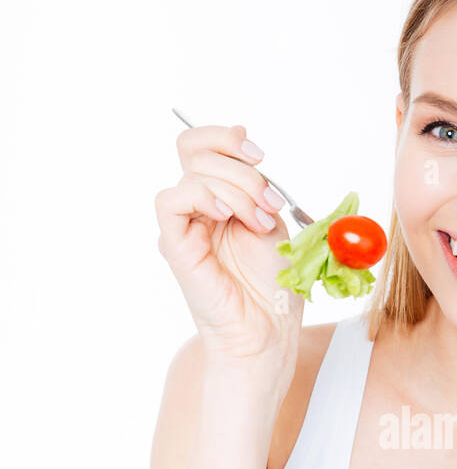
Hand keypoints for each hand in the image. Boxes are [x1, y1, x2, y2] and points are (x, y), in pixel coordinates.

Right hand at [154, 123, 302, 394]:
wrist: (268, 328)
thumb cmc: (273, 285)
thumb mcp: (272, 219)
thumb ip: (255, 183)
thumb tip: (243, 140)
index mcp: (216, 200)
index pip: (200, 147)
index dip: (226, 139)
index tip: (259, 155)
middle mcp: (195, 210)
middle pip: (195, 153)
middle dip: (242, 170)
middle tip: (269, 203)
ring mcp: (182, 228)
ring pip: (193, 175)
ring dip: (236, 191)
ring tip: (259, 223)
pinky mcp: (175, 245)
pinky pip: (171, 200)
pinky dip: (203, 197)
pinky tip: (228, 218)